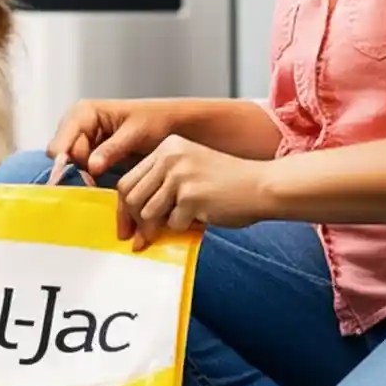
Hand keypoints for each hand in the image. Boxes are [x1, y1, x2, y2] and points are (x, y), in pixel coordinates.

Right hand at [47, 99, 182, 176]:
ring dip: (83, 179)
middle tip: (97, 183)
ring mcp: (82, 142)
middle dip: (76, 172)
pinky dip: (90, 181)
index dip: (66, 163)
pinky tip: (103, 185)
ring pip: (70, 168)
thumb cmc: (156, 121)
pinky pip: (81, 173)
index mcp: (82, 113)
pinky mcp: (90, 157)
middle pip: (62, 158)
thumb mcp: (135, 133)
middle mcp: (76, 126)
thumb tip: (91, 166)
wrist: (172, 125)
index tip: (85, 177)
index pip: (60, 144)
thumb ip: (112, 149)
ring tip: (103, 184)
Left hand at [116, 135, 272, 249]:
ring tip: (183, 220)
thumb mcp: (189, 171)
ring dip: (162, 226)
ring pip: (148, 213)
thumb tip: (131, 219)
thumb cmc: (228, 183)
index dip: (123, 209)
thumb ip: (160, 186)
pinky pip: (173, 224)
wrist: (262, 185)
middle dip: (136, 223)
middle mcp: (170, 156)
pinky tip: (202, 216)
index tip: (126, 228)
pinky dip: (185, 228)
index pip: (127, 180)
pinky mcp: (191, 196)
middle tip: (144, 238)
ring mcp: (180, 175)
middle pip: (131, 197)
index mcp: (167, 147)